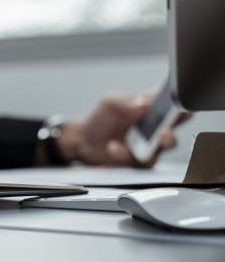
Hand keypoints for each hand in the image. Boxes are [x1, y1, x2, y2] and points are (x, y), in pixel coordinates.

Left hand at [57, 93, 187, 167]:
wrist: (84, 140)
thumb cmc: (101, 118)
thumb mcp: (109, 103)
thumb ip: (125, 100)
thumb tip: (143, 102)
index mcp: (151, 107)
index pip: (172, 101)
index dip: (176, 101)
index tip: (174, 102)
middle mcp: (156, 125)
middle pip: (176, 123)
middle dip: (175, 123)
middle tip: (167, 124)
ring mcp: (151, 144)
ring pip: (166, 145)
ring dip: (161, 141)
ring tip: (156, 137)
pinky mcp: (141, 161)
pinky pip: (141, 159)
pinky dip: (125, 152)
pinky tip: (113, 146)